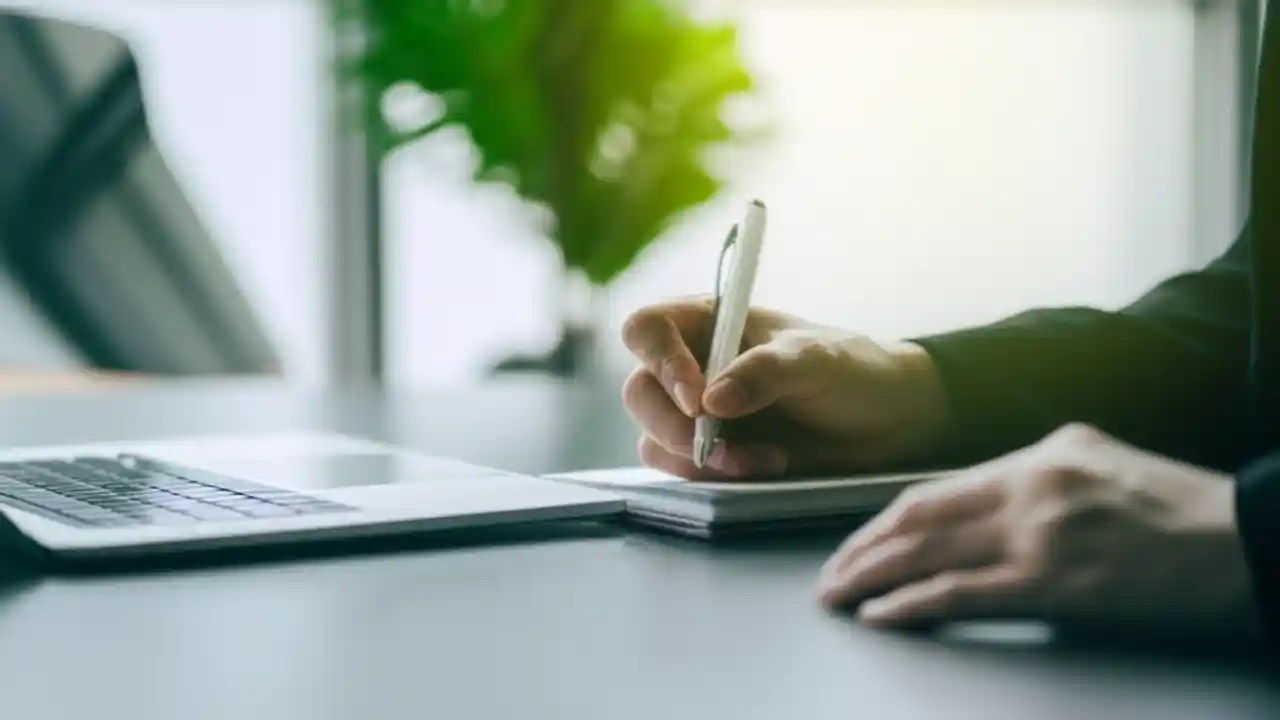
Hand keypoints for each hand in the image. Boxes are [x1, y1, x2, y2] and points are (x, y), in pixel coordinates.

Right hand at [620, 298, 953, 478]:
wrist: (887, 424)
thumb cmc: (854, 372)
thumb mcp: (816, 362)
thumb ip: (765, 372)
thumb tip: (711, 401)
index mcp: (709, 322)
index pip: (647, 329)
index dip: (659, 362)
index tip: (697, 399)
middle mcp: (692, 364)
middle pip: (639, 392)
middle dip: (673, 426)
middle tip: (716, 445)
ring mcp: (698, 413)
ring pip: (653, 437)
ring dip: (697, 458)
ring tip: (761, 459)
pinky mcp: (710, 454)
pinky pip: (679, 469)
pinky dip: (711, 476)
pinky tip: (763, 468)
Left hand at [817, 424, 1261, 637]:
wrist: (1244, 539)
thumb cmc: (1182, 511)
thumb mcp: (1102, 464)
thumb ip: (1039, 476)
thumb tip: (985, 501)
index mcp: (1040, 454)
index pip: (938, 488)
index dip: (888, 521)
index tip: (859, 542)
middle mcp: (1028, 483)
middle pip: (918, 518)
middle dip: (862, 548)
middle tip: (830, 574)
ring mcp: (1037, 531)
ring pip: (926, 554)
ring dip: (871, 576)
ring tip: (837, 596)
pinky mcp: (1051, 581)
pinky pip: (959, 593)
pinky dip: (910, 604)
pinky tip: (880, 614)